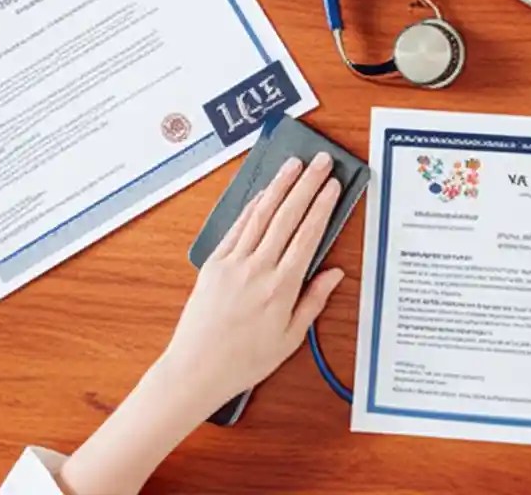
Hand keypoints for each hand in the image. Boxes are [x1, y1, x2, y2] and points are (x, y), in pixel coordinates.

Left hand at [57, 153, 344, 494]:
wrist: (196, 368)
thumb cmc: (245, 360)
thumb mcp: (290, 338)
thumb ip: (313, 301)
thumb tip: (334, 273)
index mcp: (281, 288)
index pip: (307, 236)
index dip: (322, 207)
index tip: (333, 185)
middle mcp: (257, 269)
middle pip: (287, 217)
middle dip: (306, 185)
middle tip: (320, 161)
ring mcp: (233, 263)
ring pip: (261, 215)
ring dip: (279, 186)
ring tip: (294, 164)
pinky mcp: (214, 264)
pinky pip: (237, 228)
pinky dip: (252, 206)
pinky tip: (264, 193)